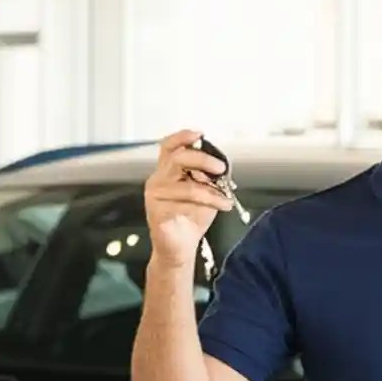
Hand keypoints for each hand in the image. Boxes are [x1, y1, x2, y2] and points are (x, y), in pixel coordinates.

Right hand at [144, 129, 235, 267]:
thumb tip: (221, 164)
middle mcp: (158, 179)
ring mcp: (155, 195)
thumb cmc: (191, 217)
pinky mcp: (157, 211)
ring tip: (226, 199)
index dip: (182, 137)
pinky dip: (208, 203)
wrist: (181, 247)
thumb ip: (209, 177)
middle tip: (220, 167)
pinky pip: (184, 203)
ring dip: (211, 191)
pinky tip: (222, 207)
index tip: (199, 133)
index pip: (169, 146)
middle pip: (177, 158)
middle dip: (202, 159)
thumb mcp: (206, 191)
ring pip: (186, 185)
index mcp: (168, 171)